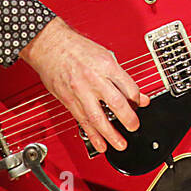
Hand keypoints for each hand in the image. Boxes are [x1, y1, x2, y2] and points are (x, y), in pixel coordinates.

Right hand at [19, 18, 149, 152]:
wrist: (51, 45)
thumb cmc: (77, 48)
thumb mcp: (105, 56)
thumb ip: (121, 77)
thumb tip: (138, 95)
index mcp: (106, 65)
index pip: (128, 88)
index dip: (137, 100)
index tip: (139, 105)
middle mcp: (94, 79)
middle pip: (116, 103)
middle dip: (128, 119)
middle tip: (134, 127)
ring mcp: (80, 91)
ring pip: (98, 117)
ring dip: (110, 134)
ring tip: (120, 145)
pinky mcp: (68, 100)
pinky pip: (82, 120)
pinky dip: (92, 135)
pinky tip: (100, 144)